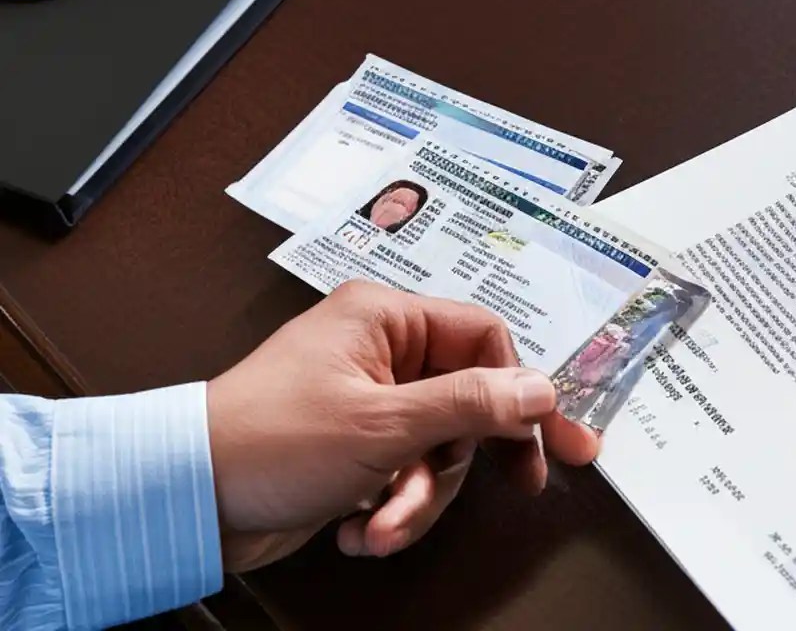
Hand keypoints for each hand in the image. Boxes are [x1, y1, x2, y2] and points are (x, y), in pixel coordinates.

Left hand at [206, 280, 600, 572]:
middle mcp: (380, 353)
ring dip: (418, 498)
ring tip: (382, 523)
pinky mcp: (354, 448)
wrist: (187, 499)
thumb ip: (472, 404)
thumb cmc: (269, 441)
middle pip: (468, 402)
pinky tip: (360, 526)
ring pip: (438, 450)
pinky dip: (390, 508)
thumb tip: (538, 390)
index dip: (525, 389)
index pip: (485, 338)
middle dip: (462, 461)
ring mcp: (367, 402)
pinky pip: (404, 475)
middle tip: (519, 486)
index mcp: (386, 320)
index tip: (556, 437)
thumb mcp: (386, 424)